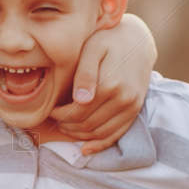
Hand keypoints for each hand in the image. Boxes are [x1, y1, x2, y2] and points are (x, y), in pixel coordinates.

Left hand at [48, 20, 150, 153]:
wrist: (138, 40)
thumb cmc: (108, 41)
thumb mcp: (92, 49)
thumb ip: (85, 74)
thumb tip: (80, 100)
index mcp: (110, 85)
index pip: (78, 112)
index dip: (60, 115)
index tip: (50, 111)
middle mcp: (124, 99)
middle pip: (88, 124)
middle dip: (67, 126)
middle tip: (55, 120)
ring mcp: (132, 106)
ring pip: (101, 133)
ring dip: (80, 135)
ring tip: (65, 127)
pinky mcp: (135, 110)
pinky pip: (117, 134)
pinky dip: (101, 144)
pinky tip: (85, 149)